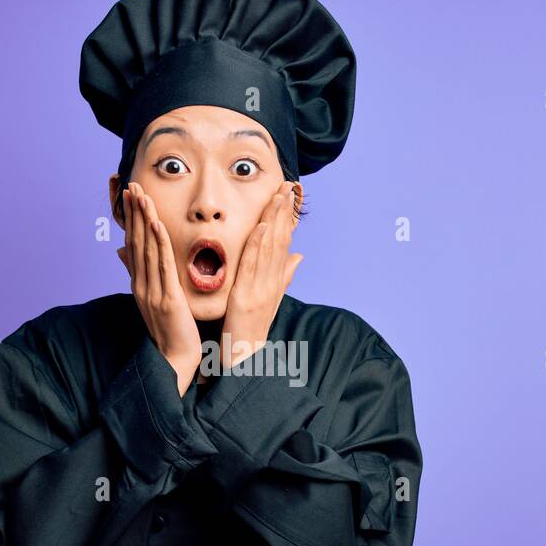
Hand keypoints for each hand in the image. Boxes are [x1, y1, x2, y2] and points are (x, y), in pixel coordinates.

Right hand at [117, 182, 200, 396]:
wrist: (175, 360)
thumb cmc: (170, 331)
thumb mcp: (153, 299)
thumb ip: (141, 274)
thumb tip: (123, 251)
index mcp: (139, 284)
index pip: (133, 244)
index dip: (131, 218)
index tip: (129, 195)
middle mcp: (141, 285)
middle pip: (136, 241)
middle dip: (134, 212)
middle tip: (131, 184)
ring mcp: (152, 291)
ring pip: (147, 248)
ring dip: (144, 220)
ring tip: (141, 195)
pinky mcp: (167, 299)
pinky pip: (162, 266)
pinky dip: (159, 243)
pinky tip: (158, 225)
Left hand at [221, 180, 303, 368]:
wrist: (246, 361)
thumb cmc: (252, 331)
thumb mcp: (268, 300)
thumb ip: (283, 277)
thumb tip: (299, 256)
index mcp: (274, 281)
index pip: (283, 242)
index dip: (287, 217)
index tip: (290, 194)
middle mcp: (271, 282)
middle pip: (280, 240)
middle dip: (284, 212)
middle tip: (288, 185)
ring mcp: (260, 290)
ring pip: (269, 249)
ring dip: (274, 220)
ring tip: (278, 196)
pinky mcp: (246, 298)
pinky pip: (253, 268)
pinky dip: (259, 245)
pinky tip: (263, 226)